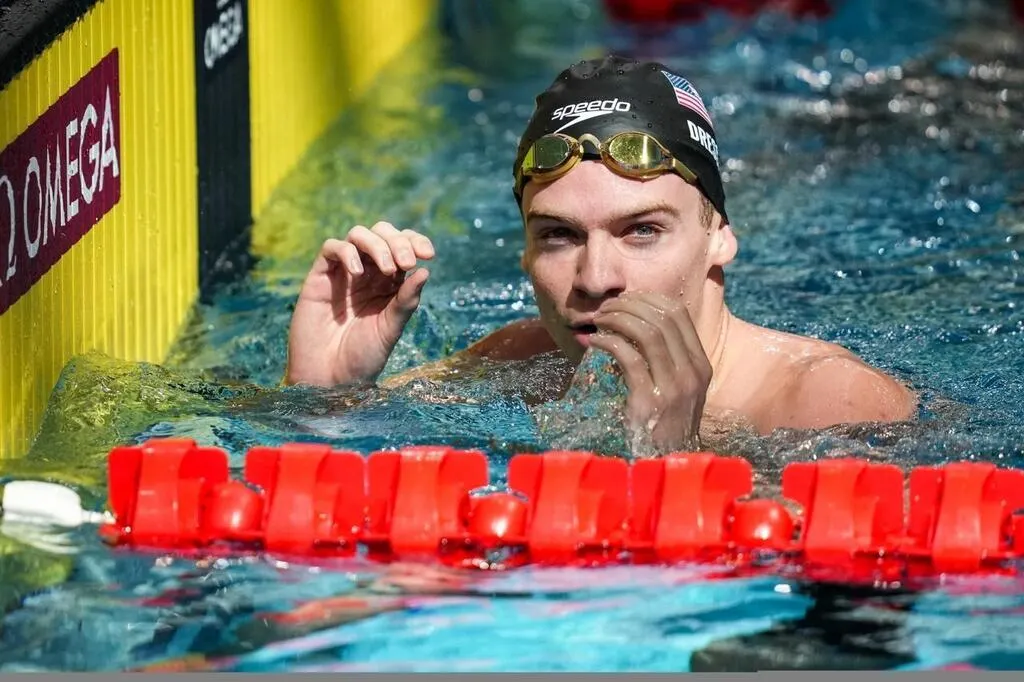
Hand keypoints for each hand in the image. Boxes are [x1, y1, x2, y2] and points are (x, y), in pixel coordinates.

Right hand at [285, 222, 434, 386]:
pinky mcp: (320, 277)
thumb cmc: (362, 358)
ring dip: (376, 245)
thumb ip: (406, 301)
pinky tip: (356, 273)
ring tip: (386, 270)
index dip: (415, 241)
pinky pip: (331, 248)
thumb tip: (426, 270)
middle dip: (397, 241)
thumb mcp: (391, 329)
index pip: (403, 247)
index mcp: (389, 283)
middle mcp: (367, 273)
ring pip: (358, 235)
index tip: (428, 254)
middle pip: (382, 234)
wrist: (329, 379)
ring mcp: (343, 273)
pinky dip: (346, 252)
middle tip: (405, 263)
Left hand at [589, 292, 711, 454]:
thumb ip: (664, 362)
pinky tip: (595, 341)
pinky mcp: (649, 402)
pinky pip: (629, 356)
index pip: (678, 314)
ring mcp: (674, 389)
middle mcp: (693, 375)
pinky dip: (609, 342)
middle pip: (662, 318)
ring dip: (618, 318)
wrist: (663, 470)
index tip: (626, 299)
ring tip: (598, 320)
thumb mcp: (675, 393)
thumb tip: (631, 324)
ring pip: (647, 332)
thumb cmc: (662, 429)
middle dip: (629, 304)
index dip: (649, 299)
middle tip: (606, 308)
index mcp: (701, 367)